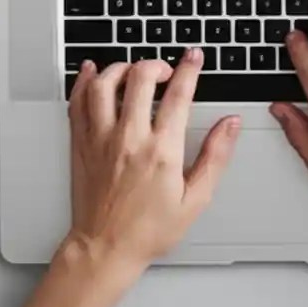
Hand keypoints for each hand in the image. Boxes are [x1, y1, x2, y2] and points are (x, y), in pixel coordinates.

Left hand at [64, 50, 239, 273]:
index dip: (189, 69)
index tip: (194, 57)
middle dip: (156, 64)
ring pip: (104, 84)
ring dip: (121, 68)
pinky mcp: (80, 145)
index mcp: (161, 151)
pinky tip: (92, 72)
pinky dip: (84, 81)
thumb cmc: (149, 230)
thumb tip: (230, 125)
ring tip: (133, 70)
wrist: (105, 249)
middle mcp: (128, 139)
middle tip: (166, 69)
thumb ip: (216, 155)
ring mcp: (100, 140)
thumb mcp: (197, 198)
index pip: (178, 96)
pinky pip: (77, 102)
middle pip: (139, 79)